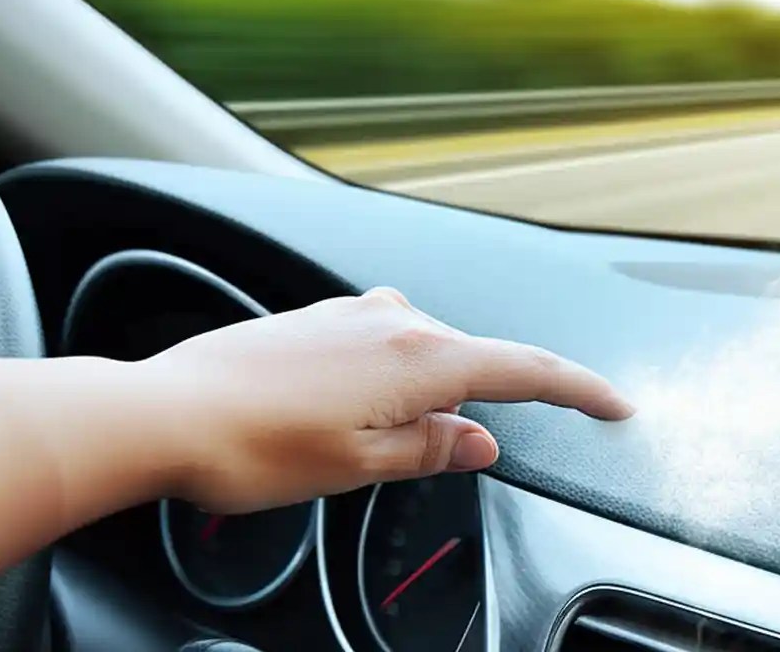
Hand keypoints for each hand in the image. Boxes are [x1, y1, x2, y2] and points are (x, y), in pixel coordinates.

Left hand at [141, 287, 633, 512]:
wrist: (164, 412)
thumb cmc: (252, 444)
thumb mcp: (361, 466)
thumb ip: (434, 448)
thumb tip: (480, 442)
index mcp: (419, 356)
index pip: (526, 370)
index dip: (579, 390)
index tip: (615, 405)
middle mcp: (394, 320)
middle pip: (475, 362)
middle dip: (482, 407)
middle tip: (453, 458)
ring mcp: (356, 313)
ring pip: (428, 354)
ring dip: (430, 395)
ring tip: (377, 444)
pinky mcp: (324, 317)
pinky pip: (387, 345)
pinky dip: (395, 378)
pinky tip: (358, 409)